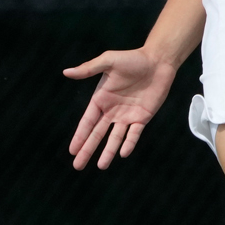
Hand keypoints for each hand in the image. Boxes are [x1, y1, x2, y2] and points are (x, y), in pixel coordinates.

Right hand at [63, 49, 176, 169]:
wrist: (158, 60)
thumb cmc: (132, 58)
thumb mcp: (108, 61)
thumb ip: (88, 69)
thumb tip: (66, 72)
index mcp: (101, 99)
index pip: (87, 122)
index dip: (80, 136)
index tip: (72, 150)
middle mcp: (112, 110)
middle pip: (97, 134)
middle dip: (88, 149)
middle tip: (78, 166)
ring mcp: (127, 115)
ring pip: (115, 138)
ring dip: (108, 152)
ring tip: (100, 166)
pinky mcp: (142, 117)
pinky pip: (134, 134)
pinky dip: (129, 143)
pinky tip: (123, 154)